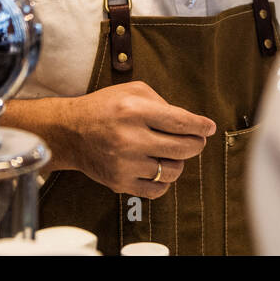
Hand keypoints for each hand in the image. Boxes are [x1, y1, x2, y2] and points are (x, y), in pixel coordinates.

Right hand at [59, 81, 215, 197]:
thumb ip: (163, 103)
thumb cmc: (105, 108)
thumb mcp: (133, 91)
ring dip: (178, 162)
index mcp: (135, 111)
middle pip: (183, 148)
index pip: (181, 122)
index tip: (209, 128)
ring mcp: (125, 163)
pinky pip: (157, 189)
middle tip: (194, 140)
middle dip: (195, 144)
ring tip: (170, 153)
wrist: (70, 132)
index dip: (201, 126)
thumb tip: (191, 122)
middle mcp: (130, 138)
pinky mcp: (119, 182)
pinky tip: (158, 167)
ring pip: (173, 171)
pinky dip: (164, 180)